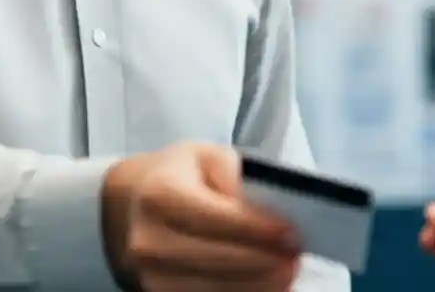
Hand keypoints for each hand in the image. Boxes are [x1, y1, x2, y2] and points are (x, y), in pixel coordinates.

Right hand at [102, 143, 301, 291]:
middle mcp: (148, 239)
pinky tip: (267, 284)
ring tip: (288, 271)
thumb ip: (232, 174)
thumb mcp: (208, 156)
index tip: (289, 233)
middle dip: (260, 261)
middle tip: (295, 256)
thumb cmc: (184, 176)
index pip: (212, 217)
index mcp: (159, 194)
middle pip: (213, 258)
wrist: (138, 203)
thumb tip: (256, 211)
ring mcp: (150, 273)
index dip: (253, 229)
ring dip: (256, 284)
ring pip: (212, 287)